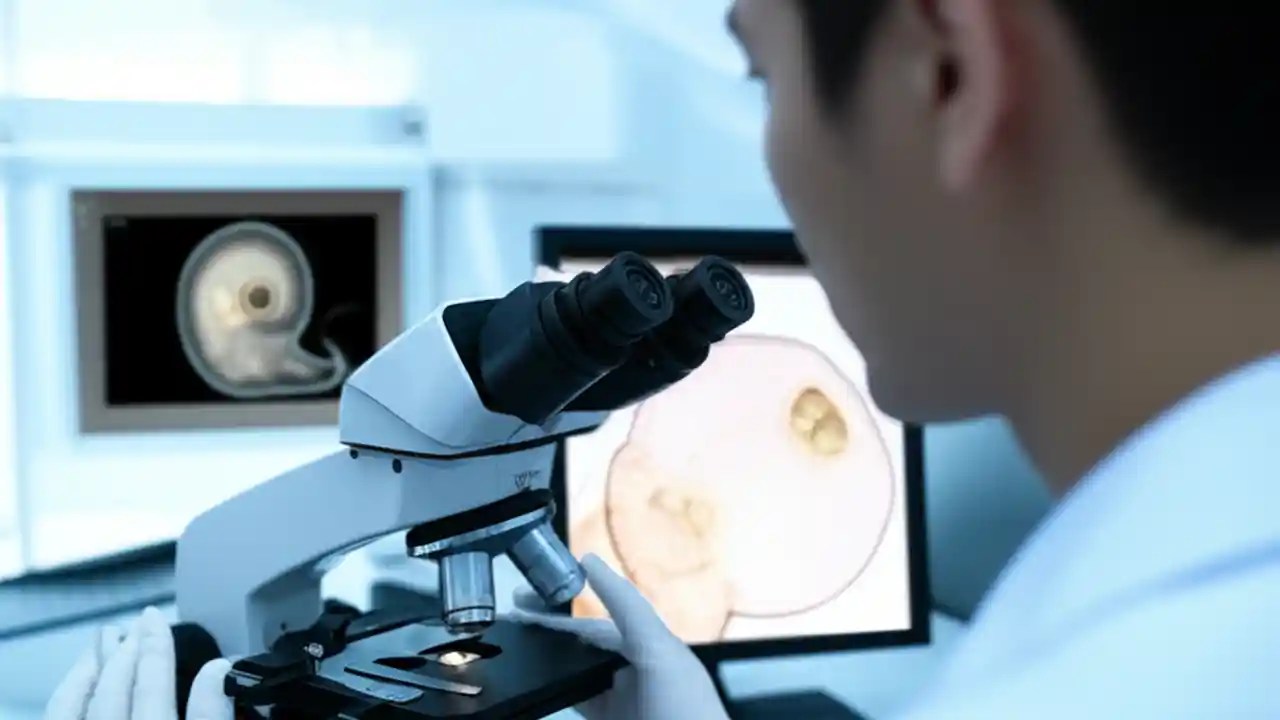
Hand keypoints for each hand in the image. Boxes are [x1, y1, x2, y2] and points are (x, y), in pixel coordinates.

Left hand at [44, 607, 233, 719]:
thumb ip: (212, 714)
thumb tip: (219, 670)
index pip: (153, 683)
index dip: (157, 645)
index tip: (157, 618)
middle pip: (118, 686)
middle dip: (129, 648)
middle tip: (140, 620)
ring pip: (83, 698)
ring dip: (97, 663)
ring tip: (108, 637)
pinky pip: (60, 713)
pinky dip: (72, 689)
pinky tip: (80, 677)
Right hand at [511, 554, 729, 719]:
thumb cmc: (684, 710)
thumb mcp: (659, 652)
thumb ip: (628, 608)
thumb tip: (590, 561)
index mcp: (652, 645)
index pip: (605, 613)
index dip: (573, 598)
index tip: (537, 587)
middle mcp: (635, 669)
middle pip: (586, 641)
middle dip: (553, 628)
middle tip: (513, 618)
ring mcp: (620, 699)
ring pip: (577, 670)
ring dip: (550, 658)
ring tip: (516, 643)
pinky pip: (576, 700)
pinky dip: (556, 690)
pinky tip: (536, 680)